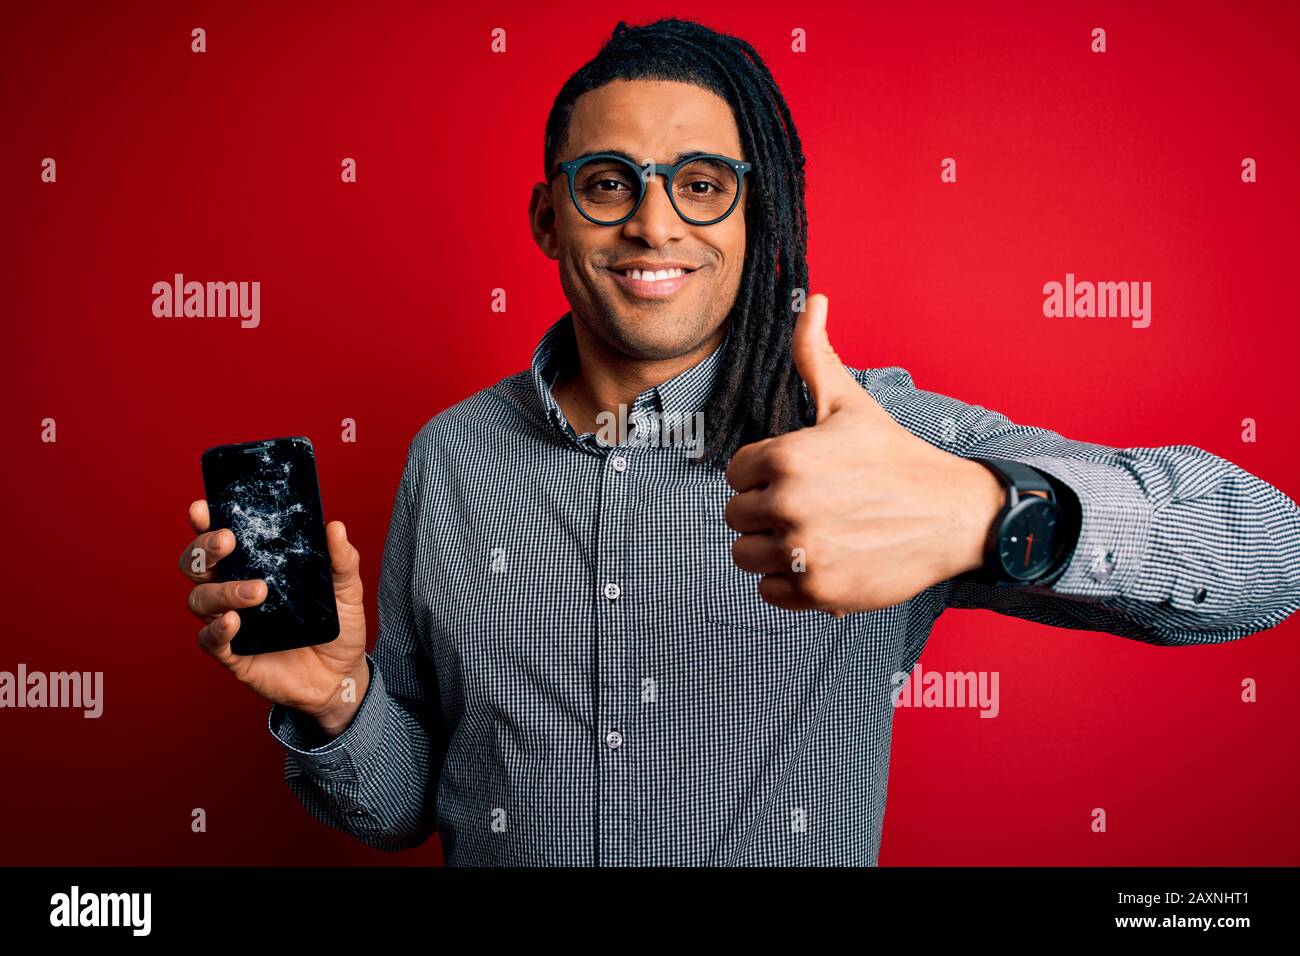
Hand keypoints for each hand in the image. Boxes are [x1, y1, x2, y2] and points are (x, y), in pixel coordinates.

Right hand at [178, 500, 368, 736]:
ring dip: (223, 591)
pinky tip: (233, 622)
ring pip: (201, 600)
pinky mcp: (234, 655)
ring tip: (258, 592)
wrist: (343, 675)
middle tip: (228, 542)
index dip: (205, 523)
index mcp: (255, 567)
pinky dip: (217, 630)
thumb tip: (335, 527)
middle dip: (204, 549)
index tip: (202, 508)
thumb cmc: (337, 626)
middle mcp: (234, 590)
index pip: (220, 541)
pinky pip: (210, 641)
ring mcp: (231, 623)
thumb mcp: (347, 589)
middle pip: (197, 566)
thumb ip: (342, 560)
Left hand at [723, 294, 1004, 614]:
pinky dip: (789, 582)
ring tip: (813, 534)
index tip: (803, 474)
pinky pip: (769, 591)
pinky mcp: (818, 592)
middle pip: (736, 515)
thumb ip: (815, 355)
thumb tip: (811, 300)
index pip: (735, 473)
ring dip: (772, 548)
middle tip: (811, 505)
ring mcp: (803, 551)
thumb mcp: (850, 404)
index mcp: (786, 456)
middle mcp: (789, 504)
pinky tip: (822, 560)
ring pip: (746, 555)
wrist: (954, 515)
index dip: (764, 473)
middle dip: (765, 510)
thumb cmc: (895, 456)